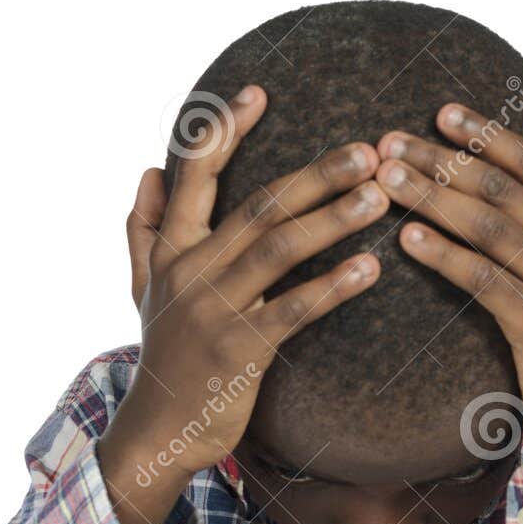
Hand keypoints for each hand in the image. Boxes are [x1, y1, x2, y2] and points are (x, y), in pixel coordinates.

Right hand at [98, 85, 387, 523]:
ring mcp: (214, 309)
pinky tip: (370, 270)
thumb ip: (143, 229)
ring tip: (379, 197)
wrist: (158, 432)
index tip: (259, 91)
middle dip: (316, 174)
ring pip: (278, 249)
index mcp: (172, 248)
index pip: (196, 174)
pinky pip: (292, 311)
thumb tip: (148, 171)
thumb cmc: (166, 358)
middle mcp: (191, 270)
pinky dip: (332, 287)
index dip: (224, 131)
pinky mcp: (239, 351)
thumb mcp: (143, 290)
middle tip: (368, 150)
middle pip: (259, 205)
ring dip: (332, 219)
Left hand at [374, 111, 522, 452]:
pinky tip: (408, 239)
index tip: (439, 114)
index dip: (483, 134)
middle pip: (496, 187)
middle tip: (391, 143)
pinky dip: (443, 255)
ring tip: (388, 181)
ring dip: (431, 199)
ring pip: (485, 226)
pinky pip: (480, 279)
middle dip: (441, 161)